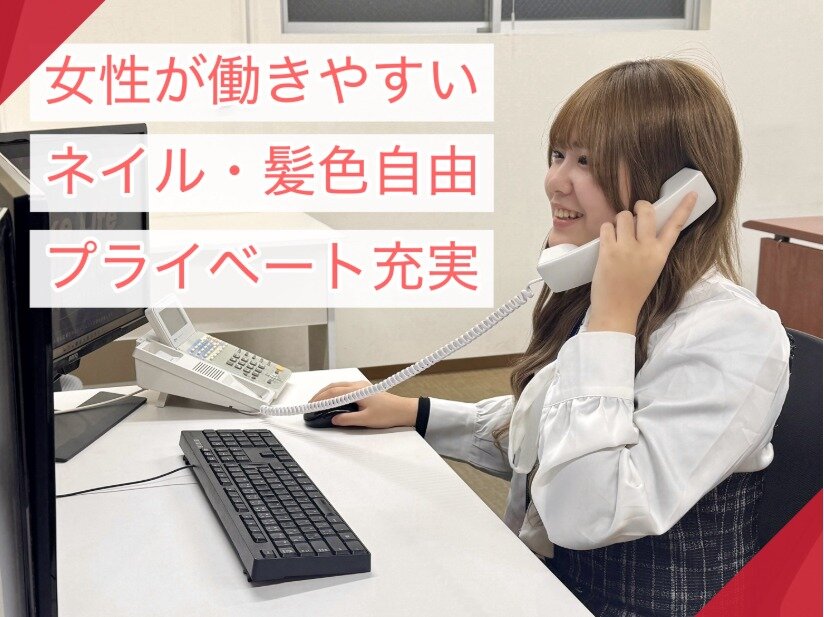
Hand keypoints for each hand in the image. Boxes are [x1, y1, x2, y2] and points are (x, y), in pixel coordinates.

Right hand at [307, 380, 418, 427]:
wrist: (404, 410)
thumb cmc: (388, 414)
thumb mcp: (366, 420)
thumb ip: (348, 419)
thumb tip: (334, 419)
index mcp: (356, 391)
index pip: (332, 393)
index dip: (319, 399)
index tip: (310, 406)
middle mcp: (357, 385)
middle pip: (333, 386)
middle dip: (320, 394)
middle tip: (310, 404)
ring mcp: (361, 386)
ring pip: (338, 386)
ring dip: (327, 392)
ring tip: (318, 402)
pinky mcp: (364, 390)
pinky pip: (345, 388)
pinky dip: (335, 392)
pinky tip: (332, 399)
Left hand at [589, 192, 697, 333]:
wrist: (617, 310)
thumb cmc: (633, 291)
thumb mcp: (652, 268)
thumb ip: (651, 248)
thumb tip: (642, 225)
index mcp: (660, 254)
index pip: (676, 226)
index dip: (684, 208)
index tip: (692, 193)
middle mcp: (646, 248)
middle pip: (646, 211)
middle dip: (639, 206)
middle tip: (635, 210)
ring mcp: (627, 249)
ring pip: (623, 216)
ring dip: (619, 221)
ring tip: (618, 235)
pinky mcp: (608, 251)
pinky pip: (606, 226)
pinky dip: (605, 231)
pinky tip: (607, 243)